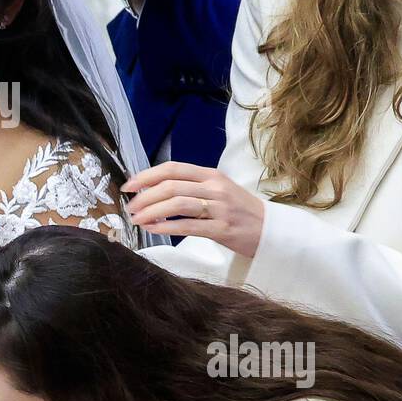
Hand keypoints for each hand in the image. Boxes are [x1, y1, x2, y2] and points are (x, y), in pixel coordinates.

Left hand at [123, 162, 264, 257]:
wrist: (273, 231)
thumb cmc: (241, 211)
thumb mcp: (219, 190)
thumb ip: (193, 187)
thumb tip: (156, 190)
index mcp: (211, 175)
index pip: (172, 168)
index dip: (146, 175)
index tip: (129, 185)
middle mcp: (215, 188)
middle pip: (170, 186)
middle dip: (144, 196)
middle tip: (129, 207)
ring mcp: (220, 208)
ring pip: (177, 204)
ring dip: (151, 211)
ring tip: (137, 219)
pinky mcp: (222, 229)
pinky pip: (188, 226)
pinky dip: (166, 227)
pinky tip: (153, 229)